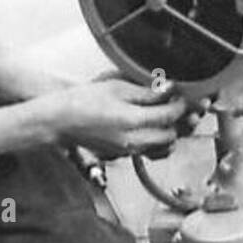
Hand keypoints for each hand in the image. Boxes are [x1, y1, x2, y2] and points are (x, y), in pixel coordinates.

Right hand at [50, 77, 188, 159]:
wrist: (60, 121)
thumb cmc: (82, 101)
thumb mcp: (116, 87)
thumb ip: (146, 91)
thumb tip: (169, 89)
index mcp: (132, 122)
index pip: (170, 116)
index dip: (181, 105)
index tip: (182, 95)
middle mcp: (133, 141)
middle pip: (172, 136)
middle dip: (179, 120)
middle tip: (180, 105)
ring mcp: (128, 151)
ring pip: (163, 148)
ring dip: (171, 133)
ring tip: (169, 116)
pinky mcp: (123, 155)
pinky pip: (150, 152)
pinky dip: (158, 143)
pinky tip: (155, 128)